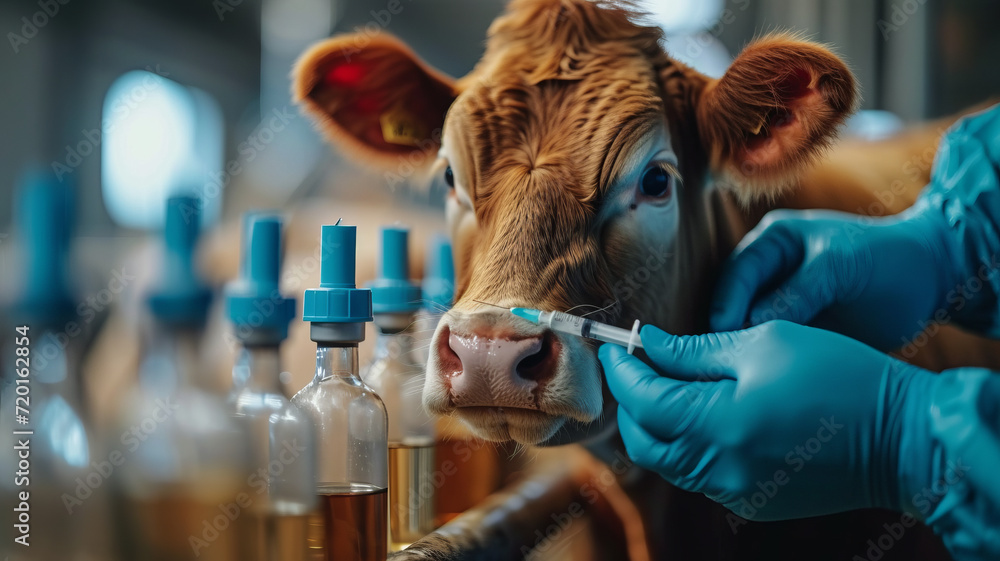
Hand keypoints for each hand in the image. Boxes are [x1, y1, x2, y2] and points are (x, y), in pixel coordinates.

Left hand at [599, 322, 937, 520]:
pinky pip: (698, 475)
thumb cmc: (839, 375)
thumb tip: (647, 345)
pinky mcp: (752, 503)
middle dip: (631, 402)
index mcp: (721, 424)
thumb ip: (694, 351)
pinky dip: (686, 444)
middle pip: (644, 441)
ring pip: (668, 462)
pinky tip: (702, 414)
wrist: (902, 437)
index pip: (643, 400)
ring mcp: (736, 493)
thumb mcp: (764, 343)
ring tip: (666, 384)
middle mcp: (721, 468)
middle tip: (636, 365)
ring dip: (656, 425)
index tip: (614, 345)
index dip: (623, 370)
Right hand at [710, 208, 958, 350]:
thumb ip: (796, 292)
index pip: (735, 275)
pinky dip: (765, 362)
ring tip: (737, 374)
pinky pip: (771, 348)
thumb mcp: (839, 266)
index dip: (725, 305)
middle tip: (722, 362)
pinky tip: (761, 379)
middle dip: (726, 331)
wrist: (930, 279)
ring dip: (743, 350)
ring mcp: (780, 304)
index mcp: (771, 243)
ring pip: (747, 329)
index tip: (720, 335)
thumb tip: (749, 324)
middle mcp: (768, 273)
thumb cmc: (885, 257)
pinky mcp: (796, 332)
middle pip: (732, 304)